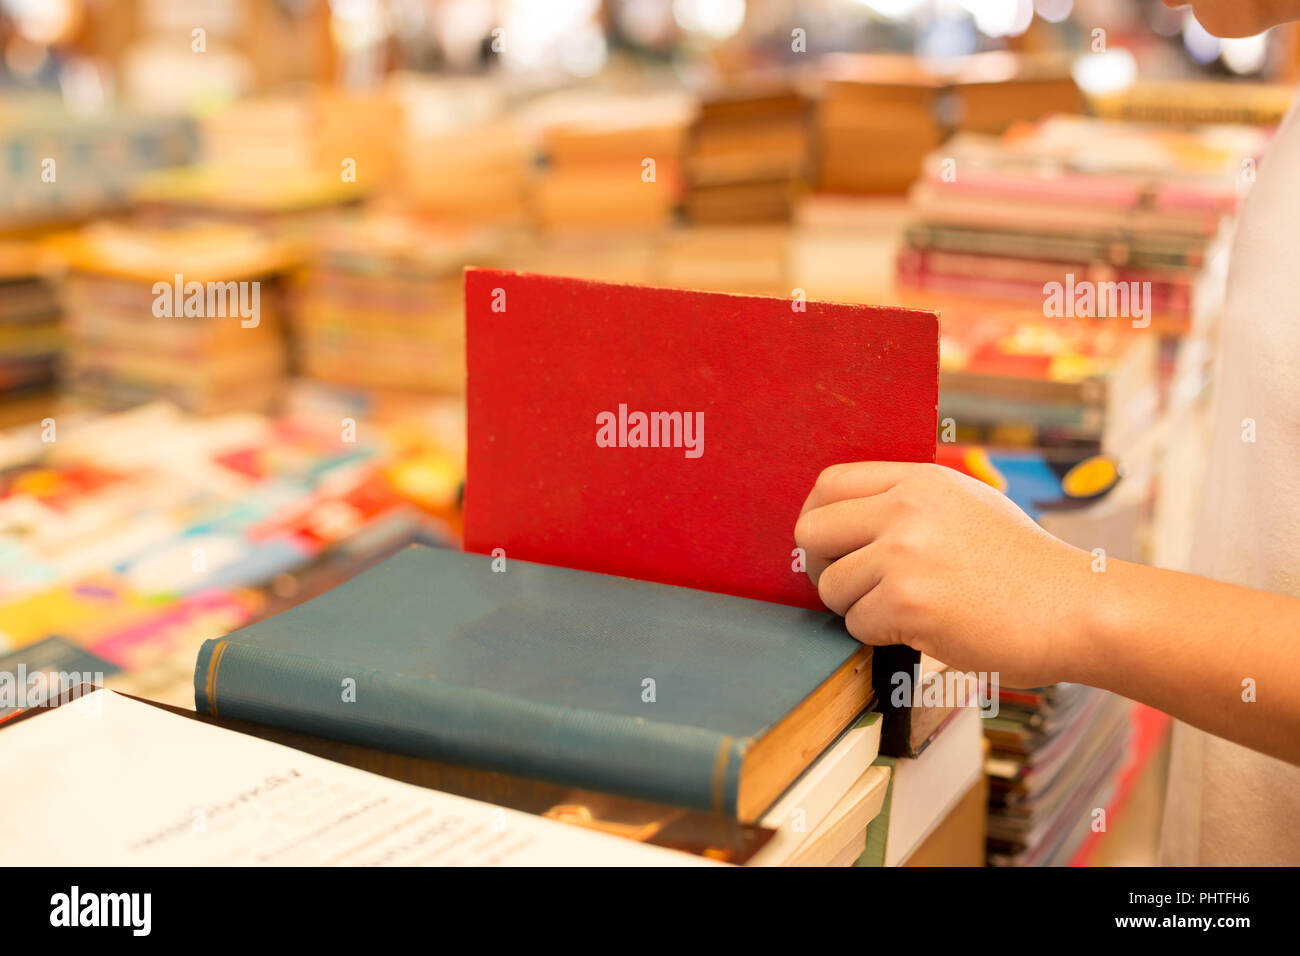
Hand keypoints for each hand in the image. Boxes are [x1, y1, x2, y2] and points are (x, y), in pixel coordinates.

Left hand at [794, 461, 1093, 687]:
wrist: (1077, 609)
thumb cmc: (1024, 569)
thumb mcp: (966, 506)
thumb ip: (908, 504)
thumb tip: (845, 521)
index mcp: (919, 480)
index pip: (829, 484)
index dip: (818, 518)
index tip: (829, 547)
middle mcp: (906, 508)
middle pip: (811, 532)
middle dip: (822, 566)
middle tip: (851, 587)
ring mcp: (905, 554)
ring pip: (831, 586)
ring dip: (858, 608)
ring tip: (907, 611)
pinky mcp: (908, 602)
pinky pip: (857, 623)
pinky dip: (881, 636)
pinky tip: (925, 630)